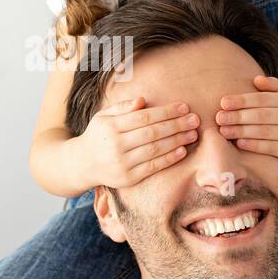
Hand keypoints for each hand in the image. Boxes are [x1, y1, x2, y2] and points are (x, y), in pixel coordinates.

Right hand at [76, 95, 200, 188]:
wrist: (82, 164)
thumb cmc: (98, 135)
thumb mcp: (104, 117)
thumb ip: (123, 107)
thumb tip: (142, 100)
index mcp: (111, 126)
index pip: (144, 117)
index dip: (166, 112)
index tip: (184, 107)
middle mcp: (115, 145)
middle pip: (152, 133)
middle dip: (177, 125)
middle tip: (195, 120)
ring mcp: (121, 163)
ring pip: (155, 150)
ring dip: (177, 141)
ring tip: (193, 134)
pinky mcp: (127, 178)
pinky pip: (152, 167)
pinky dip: (169, 159)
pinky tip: (182, 151)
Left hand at [215, 75, 277, 166]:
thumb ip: (274, 88)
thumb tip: (256, 78)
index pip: (264, 99)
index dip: (243, 100)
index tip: (224, 102)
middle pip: (263, 116)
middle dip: (239, 116)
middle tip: (219, 117)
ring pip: (266, 132)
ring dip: (242, 131)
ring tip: (224, 131)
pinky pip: (272, 148)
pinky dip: (255, 145)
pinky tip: (239, 142)